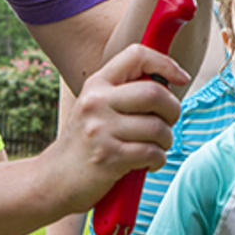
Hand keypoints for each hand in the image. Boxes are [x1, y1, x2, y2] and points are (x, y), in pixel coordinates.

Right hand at [40, 45, 188, 210]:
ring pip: (158, 127)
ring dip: (166, 140)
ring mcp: (101, 130)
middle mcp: (97, 102)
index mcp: (97, 84)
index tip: (180, 78)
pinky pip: (152, 153)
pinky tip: (148, 163)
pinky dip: (158, 160)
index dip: (165, 63)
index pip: (136, 55)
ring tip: (156, 146)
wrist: (53, 179)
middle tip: (168, 122)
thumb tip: (169, 82)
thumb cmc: (86, 142)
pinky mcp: (109, 158)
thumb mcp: (96, 107)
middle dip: (173, 110)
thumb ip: (124, 92)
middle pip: (155, 93)